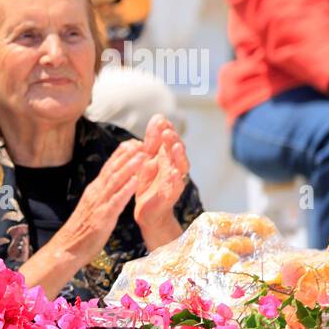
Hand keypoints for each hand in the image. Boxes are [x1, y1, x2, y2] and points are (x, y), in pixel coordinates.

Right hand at [44, 140, 147, 266]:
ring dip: (130, 167)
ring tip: (143, 154)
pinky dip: (126, 189)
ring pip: (116, 181)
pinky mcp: (103, 217)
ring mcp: (99, 204)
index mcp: (94, 191)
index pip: (108, 168)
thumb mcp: (92, 207)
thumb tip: (108, 185)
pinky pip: (116, 201)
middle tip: (142, 141)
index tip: (133, 142)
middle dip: (128, 155)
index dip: (121, 154)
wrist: (68, 248)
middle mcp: (96, 193)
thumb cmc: (81, 231)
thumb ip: (100, 195)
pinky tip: (136, 181)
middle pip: (113, 169)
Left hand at [133, 115, 189, 243]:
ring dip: (179, 156)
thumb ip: (152, 140)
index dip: (166, 130)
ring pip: (181, 166)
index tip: (161, 120)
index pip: (170, 140)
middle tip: (167, 131)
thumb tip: (158, 117)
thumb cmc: (149, 183)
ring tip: (177, 146)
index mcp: (168, 157)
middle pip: (177, 151)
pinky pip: (175, 186)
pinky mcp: (171, 195)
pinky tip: (173, 172)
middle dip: (173, 140)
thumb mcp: (147, 159)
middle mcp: (175, 167)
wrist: (148, 211)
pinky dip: (175, 179)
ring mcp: (175, 181)